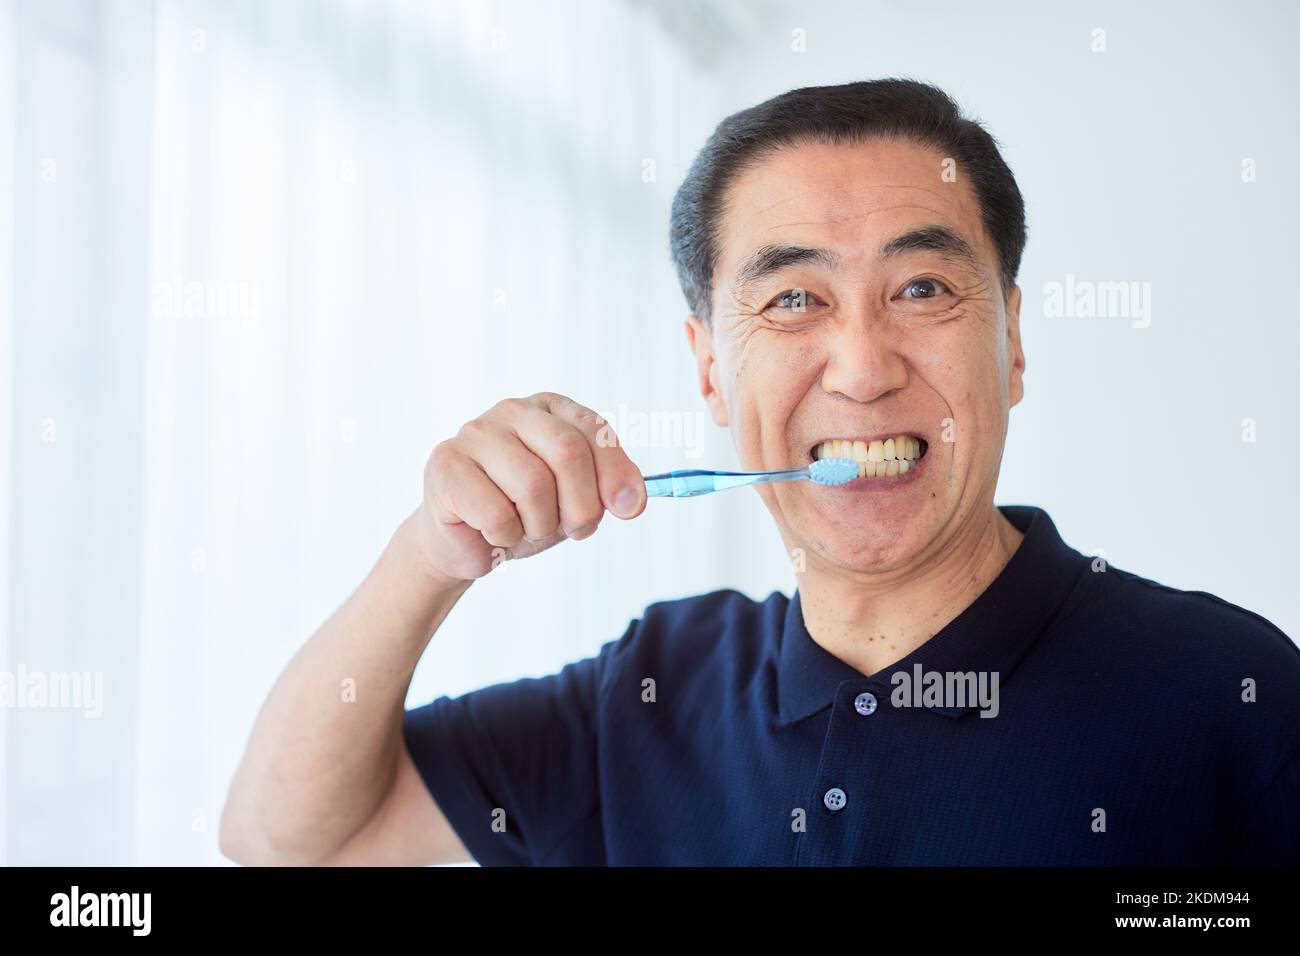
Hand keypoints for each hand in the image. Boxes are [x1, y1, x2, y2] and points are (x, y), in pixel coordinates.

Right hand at [413, 392, 645, 582]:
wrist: (465, 542)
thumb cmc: (522, 513)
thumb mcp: (576, 500)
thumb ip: (608, 491)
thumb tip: (632, 501)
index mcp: (550, 409)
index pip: (593, 429)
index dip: (615, 473)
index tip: (629, 508)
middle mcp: (513, 411)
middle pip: (568, 453)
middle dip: (581, 506)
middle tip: (572, 529)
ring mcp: (475, 433)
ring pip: (533, 487)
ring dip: (539, 525)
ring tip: (524, 526)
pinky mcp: (445, 464)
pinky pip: (497, 513)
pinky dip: (504, 536)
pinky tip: (492, 530)